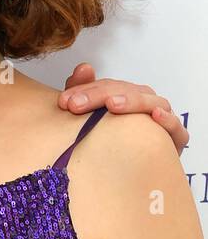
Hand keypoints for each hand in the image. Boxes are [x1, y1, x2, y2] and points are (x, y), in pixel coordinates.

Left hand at [61, 63, 187, 153]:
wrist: (132, 171)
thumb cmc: (110, 138)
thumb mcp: (90, 115)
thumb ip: (84, 90)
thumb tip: (83, 67)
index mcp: (124, 94)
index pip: (105, 86)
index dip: (84, 90)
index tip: (63, 101)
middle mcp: (144, 102)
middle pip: (125, 90)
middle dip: (98, 95)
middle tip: (75, 105)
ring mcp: (162, 117)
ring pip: (151, 102)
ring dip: (132, 101)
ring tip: (112, 104)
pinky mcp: (176, 139)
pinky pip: (176, 128)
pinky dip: (168, 120)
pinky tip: (155, 115)